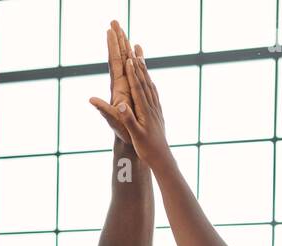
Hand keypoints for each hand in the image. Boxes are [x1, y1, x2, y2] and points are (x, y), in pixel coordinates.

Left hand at [88, 19, 133, 143]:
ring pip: (126, 62)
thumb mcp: (112, 120)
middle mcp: (121, 84)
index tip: (110, 30)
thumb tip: (91, 100)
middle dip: (117, 40)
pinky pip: (135, 70)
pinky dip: (136, 59)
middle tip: (115, 21)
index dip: (113, 47)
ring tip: (124, 30)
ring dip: (125, 46)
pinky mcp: (132, 90)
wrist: (127, 139)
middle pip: (119, 57)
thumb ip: (103, 110)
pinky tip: (137, 52)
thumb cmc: (121, 131)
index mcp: (118, 87)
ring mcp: (127, 86)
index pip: (115, 62)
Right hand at [115, 45, 170, 168]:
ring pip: (150, 86)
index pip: (138, 88)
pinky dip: (149, 83)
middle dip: (139, 66)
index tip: (129, 59)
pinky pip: (153, 94)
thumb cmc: (146, 148)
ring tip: (140, 59)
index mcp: (145, 111)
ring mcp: (156, 109)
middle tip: (134, 51)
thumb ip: (128, 119)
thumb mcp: (135, 134)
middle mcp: (152, 107)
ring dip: (145, 71)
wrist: (161, 158)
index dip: (133, 73)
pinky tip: (149, 80)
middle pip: (145, 82)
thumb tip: (120, 105)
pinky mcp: (158, 113)